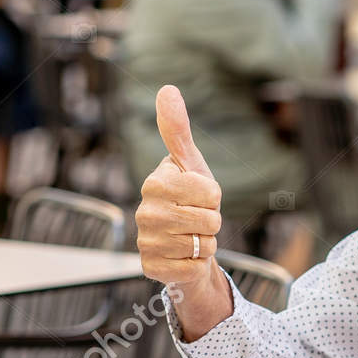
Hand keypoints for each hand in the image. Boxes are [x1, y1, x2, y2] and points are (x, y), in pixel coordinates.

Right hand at [135, 86, 232, 336]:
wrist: (183, 243)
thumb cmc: (189, 198)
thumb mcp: (191, 163)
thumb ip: (177, 130)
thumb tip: (166, 88)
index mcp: (154, 182)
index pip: (210, 191)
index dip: (213, 196)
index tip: (199, 196)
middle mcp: (144, 212)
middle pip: (210, 219)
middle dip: (212, 221)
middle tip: (197, 219)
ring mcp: (145, 242)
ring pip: (203, 244)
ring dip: (206, 243)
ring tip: (191, 237)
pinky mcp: (151, 268)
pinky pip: (193, 267)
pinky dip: (196, 264)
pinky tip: (183, 256)